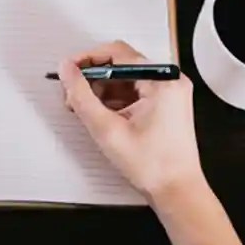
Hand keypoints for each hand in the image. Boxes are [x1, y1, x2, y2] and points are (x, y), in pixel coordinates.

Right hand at [57, 40, 205, 202]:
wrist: (177, 192)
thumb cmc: (154, 166)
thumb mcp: (107, 129)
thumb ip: (81, 96)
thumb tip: (67, 70)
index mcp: (162, 80)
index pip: (117, 53)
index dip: (88, 59)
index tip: (69, 70)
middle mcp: (170, 80)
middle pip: (121, 64)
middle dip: (93, 78)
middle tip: (73, 95)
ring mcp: (169, 92)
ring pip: (126, 79)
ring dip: (102, 90)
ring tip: (84, 109)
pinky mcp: (166, 104)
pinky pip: (134, 91)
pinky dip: (115, 100)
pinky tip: (101, 115)